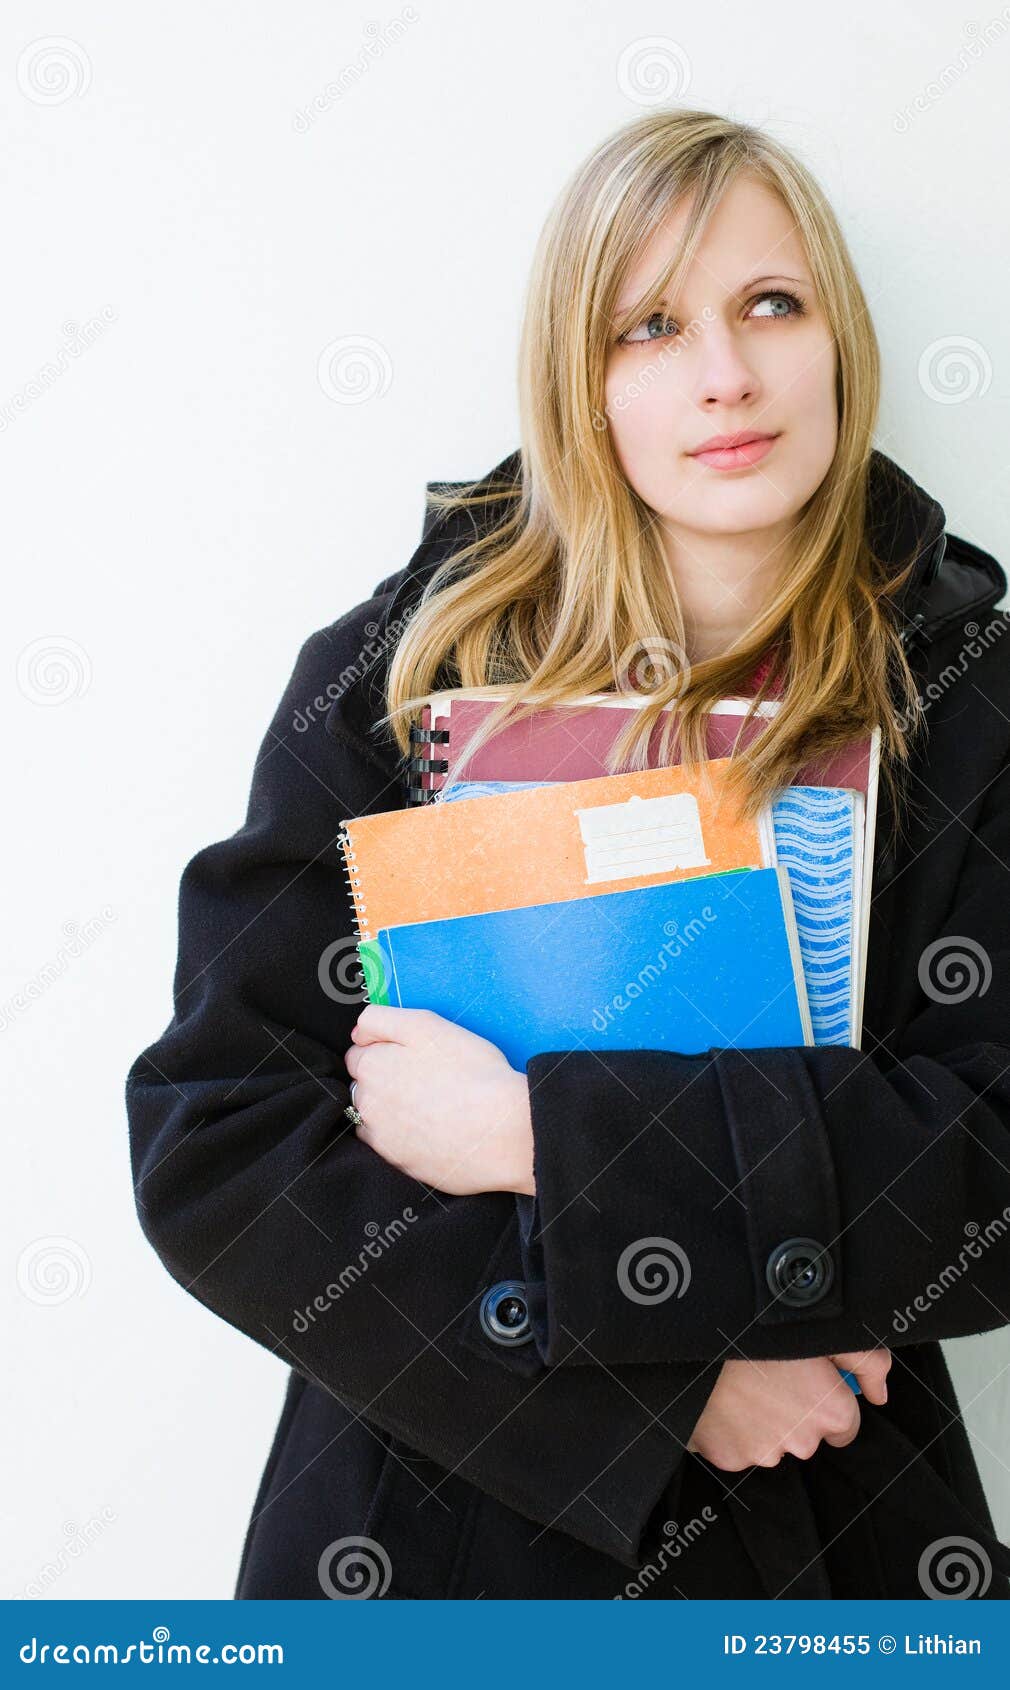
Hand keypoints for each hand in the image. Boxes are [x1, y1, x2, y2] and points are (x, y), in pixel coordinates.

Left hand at [343, 1005, 535, 1196]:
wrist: (502, 1133)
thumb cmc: (471, 1073)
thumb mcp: (426, 1025)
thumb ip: (382, 1020)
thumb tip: (357, 1032)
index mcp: (371, 1067)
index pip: (359, 1054)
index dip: (386, 1050)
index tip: (412, 1054)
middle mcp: (368, 1105)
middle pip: (365, 1087)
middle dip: (384, 1080)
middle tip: (426, 1078)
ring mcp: (382, 1139)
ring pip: (375, 1119)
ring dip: (391, 1112)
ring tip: (430, 1107)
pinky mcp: (402, 1166)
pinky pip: (393, 1148)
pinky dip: (405, 1139)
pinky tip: (433, 1131)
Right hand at [685, 1348, 890, 1470]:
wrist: (700, 1332)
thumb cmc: (764, 1324)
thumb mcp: (827, 1329)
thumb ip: (866, 1361)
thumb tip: (880, 1394)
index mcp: (829, 1411)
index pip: (843, 1427)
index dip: (826, 1403)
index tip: (806, 1384)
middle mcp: (801, 1441)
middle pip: (805, 1435)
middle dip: (792, 1412)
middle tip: (769, 1375)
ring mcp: (761, 1451)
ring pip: (769, 1441)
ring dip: (760, 1422)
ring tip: (741, 1382)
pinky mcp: (725, 1456)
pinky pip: (734, 1447)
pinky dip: (728, 1428)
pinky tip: (720, 1398)